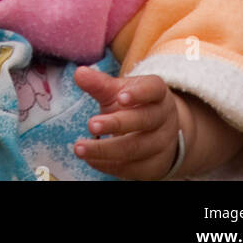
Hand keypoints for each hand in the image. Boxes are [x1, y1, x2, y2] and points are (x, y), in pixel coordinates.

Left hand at [71, 66, 182, 180]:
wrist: (155, 132)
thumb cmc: (132, 106)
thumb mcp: (118, 91)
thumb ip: (99, 83)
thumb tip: (79, 73)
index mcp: (157, 93)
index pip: (153, 89)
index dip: (139, 93)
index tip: (120, 97)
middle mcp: (164, 118)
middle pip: (144, 120)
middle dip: (116, 124)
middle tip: (91, 124)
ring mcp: (163, 144)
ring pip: (137, 148)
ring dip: (106, 150)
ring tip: (80, 147)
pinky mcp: (155, 166)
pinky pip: (133, 169)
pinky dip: (109, 165)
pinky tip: (91, 159)